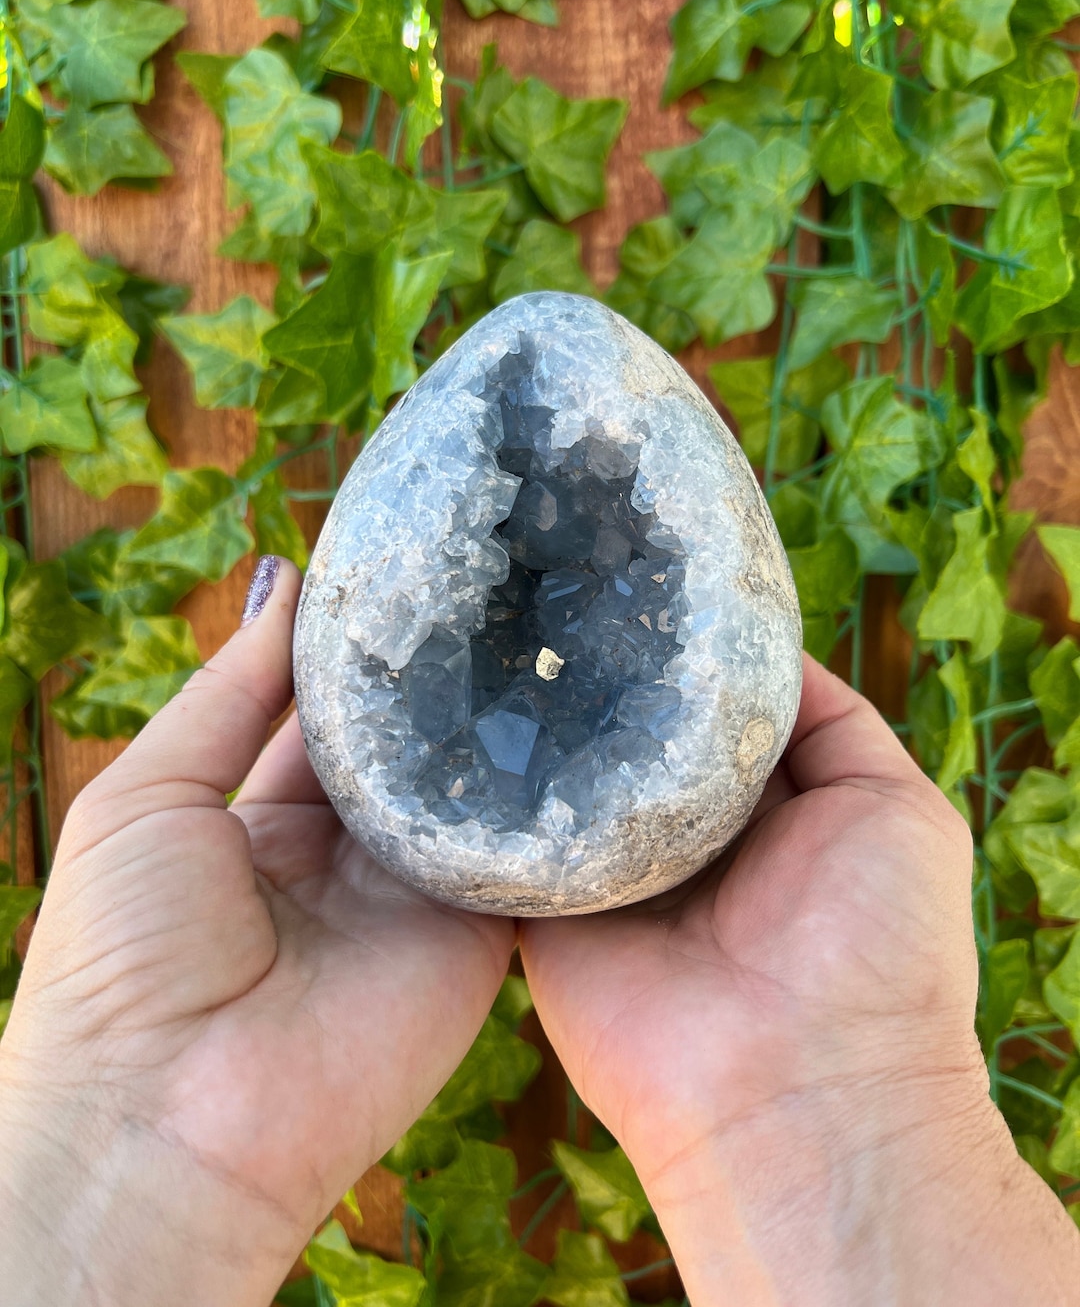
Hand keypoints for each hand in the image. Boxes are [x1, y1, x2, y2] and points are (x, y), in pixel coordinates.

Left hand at [0, 558, 513, 1306]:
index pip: (329, 709)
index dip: (360, 641)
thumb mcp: (148, 795)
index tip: (406, 556)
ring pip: (471, 782)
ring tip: (539, 613)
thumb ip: (228, 693)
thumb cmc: (121, 954)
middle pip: (409, 739)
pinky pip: (519, 851)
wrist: (167, 1120)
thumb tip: (283, 578)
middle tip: (490, 570)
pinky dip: (540, 792)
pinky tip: (572, 703)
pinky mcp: (476, 936)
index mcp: (264, 817)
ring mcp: (417, 893)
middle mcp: (349, 851)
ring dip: (495, 714)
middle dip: (440, 667)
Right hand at [522, 655, 1079, 1305]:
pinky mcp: (550, 914)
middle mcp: (682, 838)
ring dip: (551, 726)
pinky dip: (496, 795)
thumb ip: (833, 724)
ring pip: (567, 777)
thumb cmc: (877, 945)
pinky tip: (472, 719)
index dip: (690, 653)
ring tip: (508, 644)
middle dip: (612, 679)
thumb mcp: (896, 805)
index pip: (712, 712)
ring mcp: (612, 875)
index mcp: (763, 810)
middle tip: (565, 601)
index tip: (648, 585)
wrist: (801, 1090)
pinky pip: (510, 839)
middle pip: (634, 735)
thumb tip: (768, 655)